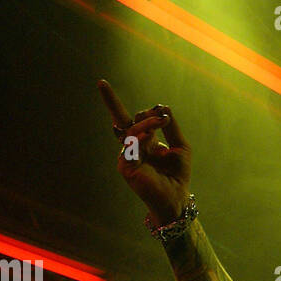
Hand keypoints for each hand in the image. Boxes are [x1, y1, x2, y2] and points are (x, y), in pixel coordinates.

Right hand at [96, 79, 191, 224]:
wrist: (176, 197)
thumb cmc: (178, 175)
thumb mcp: (180, 146)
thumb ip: (171, 127)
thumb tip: (163, 106)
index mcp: (142, 141)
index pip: (126, 118)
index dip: (111, 101)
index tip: (101, 83)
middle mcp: (132, 147)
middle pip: (129, 121)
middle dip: (147, 115)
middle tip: (162, 117)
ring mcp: (127, 157)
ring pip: (132, 131)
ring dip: (147, 124)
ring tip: (160, 122)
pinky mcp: (125, 166)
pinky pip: (131, 145)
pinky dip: (141, 138)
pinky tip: (151, 138)